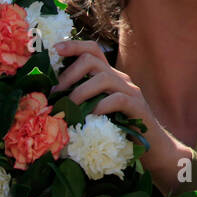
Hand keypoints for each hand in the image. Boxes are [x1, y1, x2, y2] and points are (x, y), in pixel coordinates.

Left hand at [52, 40, 191, 192]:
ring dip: (80, 92)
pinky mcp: (138, 107)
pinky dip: (101, 106)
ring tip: (69, 107)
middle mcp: (119, 79)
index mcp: (106, 78)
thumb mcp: (91, 116)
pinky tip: (90, 117)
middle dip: (69, 74)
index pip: (92, 51)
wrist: (149, 149)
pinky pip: (118, 99)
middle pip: (93, 59)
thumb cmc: (114, 134)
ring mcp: (130, 91)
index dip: (74, 47)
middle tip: (56, 93)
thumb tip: (47, 106)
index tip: (55, 50)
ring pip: (104, 78)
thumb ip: (76, 106)